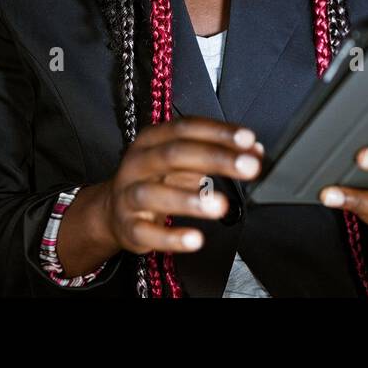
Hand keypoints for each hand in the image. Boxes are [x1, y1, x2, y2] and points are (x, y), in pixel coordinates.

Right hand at [97, 116, 264, 255]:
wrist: (113, 211)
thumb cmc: (155, 180)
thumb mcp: (184, 162)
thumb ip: (218, 153)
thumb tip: (254, 150)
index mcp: (151, 140)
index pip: (185, 128)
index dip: (217, 132)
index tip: (247, 138)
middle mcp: (137, 163)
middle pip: (174, 155)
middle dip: (214, 158)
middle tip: (247, 167)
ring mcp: (129, 195)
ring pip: (155, 194)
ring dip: (190, 199)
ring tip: (221, 205)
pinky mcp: (128, 227)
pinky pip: (148, 233)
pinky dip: (172, 237)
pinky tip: (196, 239)